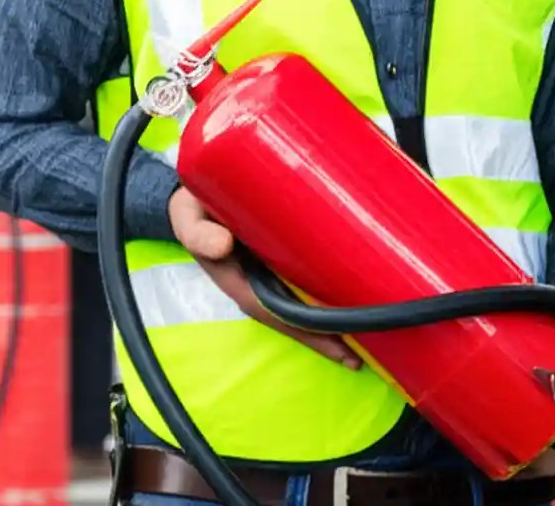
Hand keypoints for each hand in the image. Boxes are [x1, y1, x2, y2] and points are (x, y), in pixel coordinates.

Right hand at [167, 186, 361, 370]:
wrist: (195, 197)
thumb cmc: (194, 210)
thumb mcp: (189, 218)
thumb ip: (199, 233)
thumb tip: (222, 246)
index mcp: (235, 281)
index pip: (272, 312)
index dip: (302, 330)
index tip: (336, 343)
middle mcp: (254, 286)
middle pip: (290, 319)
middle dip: (322, 338)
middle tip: (360, 357)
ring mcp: (267, 279)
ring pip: (298, 308)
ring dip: (328, 326)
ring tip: (365, 341)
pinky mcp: (278, 265)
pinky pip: (302, 289)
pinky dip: (326, 301)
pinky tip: (351, 306)